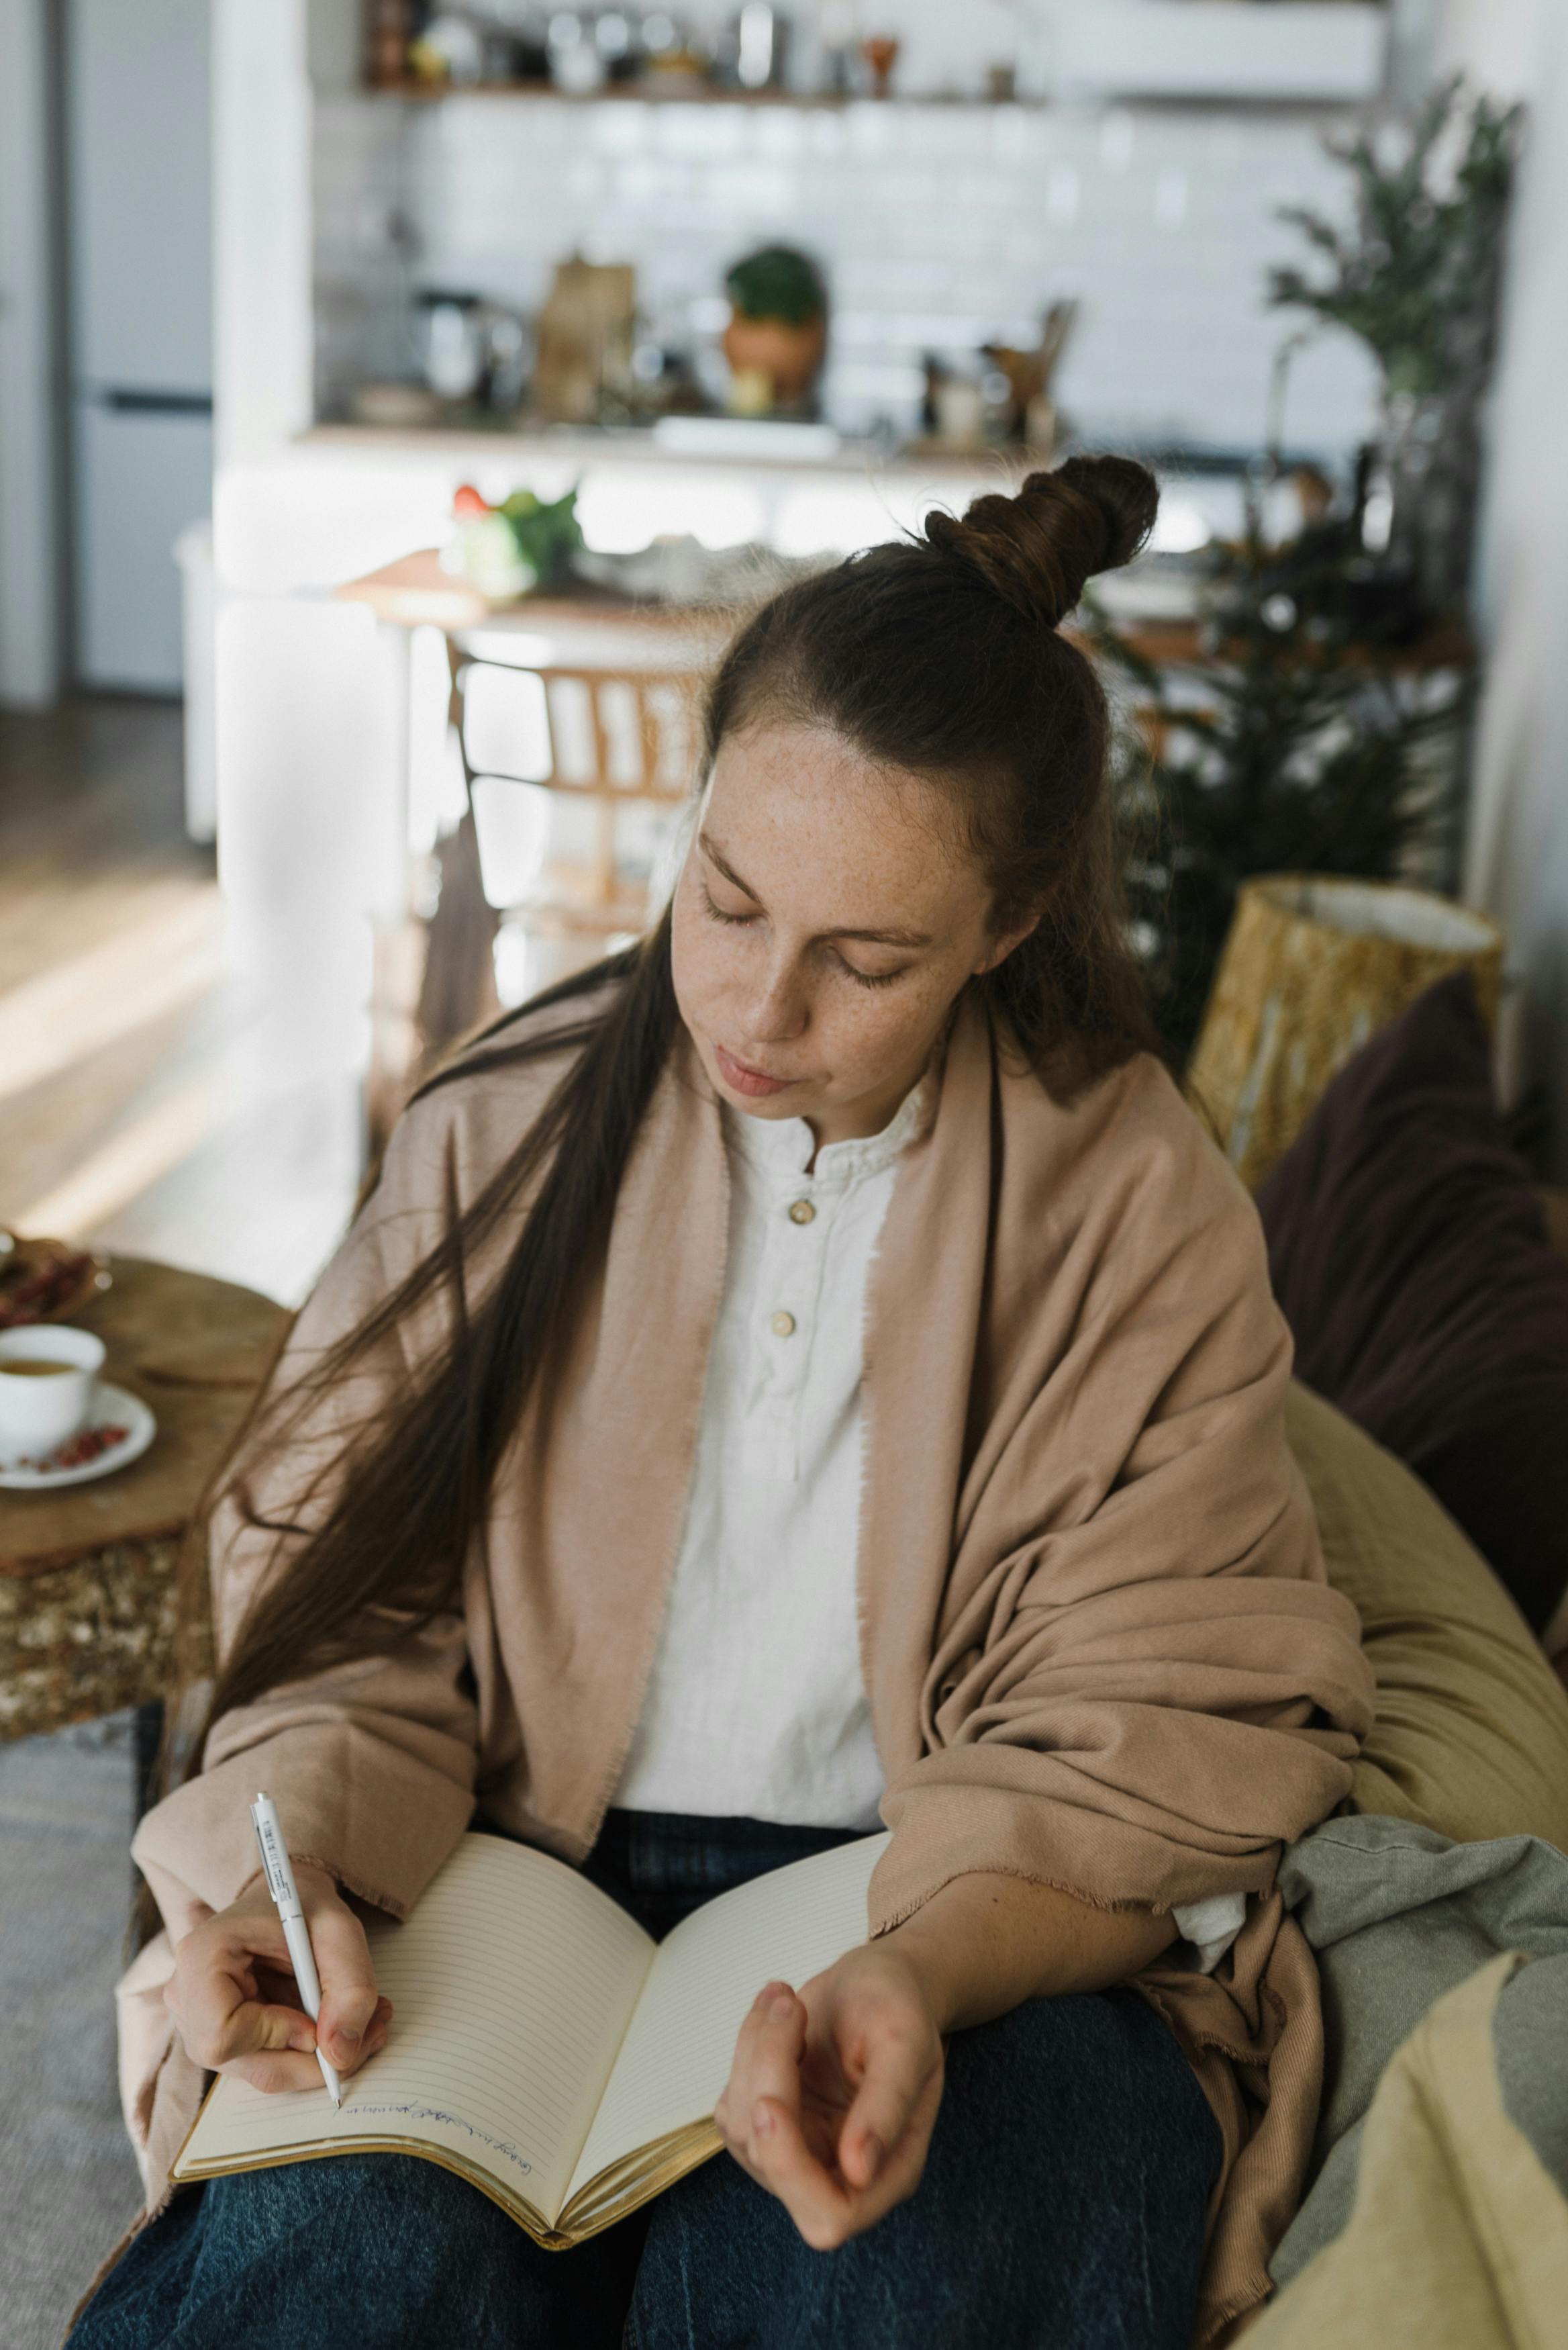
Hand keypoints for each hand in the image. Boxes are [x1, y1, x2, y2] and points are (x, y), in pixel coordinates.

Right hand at [164, 1862, 391, 2093]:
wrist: (286, 1897)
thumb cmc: (305, 1904)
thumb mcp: (340, 1931)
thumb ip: (350, 1989)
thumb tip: (340, 2055)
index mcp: (201, 1957)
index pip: (222, 2033)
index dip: (276, 2035)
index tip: (318, 2020)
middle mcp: (185, 1995)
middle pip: (245, 2062)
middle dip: (314, 2059)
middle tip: (373, 2033)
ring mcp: (195, 2020)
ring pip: (260, 2070)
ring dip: (317, 2059)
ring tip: (367, 2025)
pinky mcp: (217, 2034)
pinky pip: (264, 2063)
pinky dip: (306, 2053)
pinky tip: (338, 2026)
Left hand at [713, 1944, 943, 2249]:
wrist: (876, 1980)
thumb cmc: (900, 2008)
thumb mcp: (904, 2045)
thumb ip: (886, 2107)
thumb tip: (859, 2172)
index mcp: (888, 2170)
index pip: (832, 2216)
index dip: (792, 2172)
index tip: (772, 2102)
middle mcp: (837, 2170)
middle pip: (774, 2167)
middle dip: (767, 2085)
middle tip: (788, 2011)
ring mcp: (797, 2147)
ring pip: (743, 2128)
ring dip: (756, 2052)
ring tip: (788, 1998)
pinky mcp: (768, 2120)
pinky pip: (731, 2102)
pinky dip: (745, 2048)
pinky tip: (775, 2013)